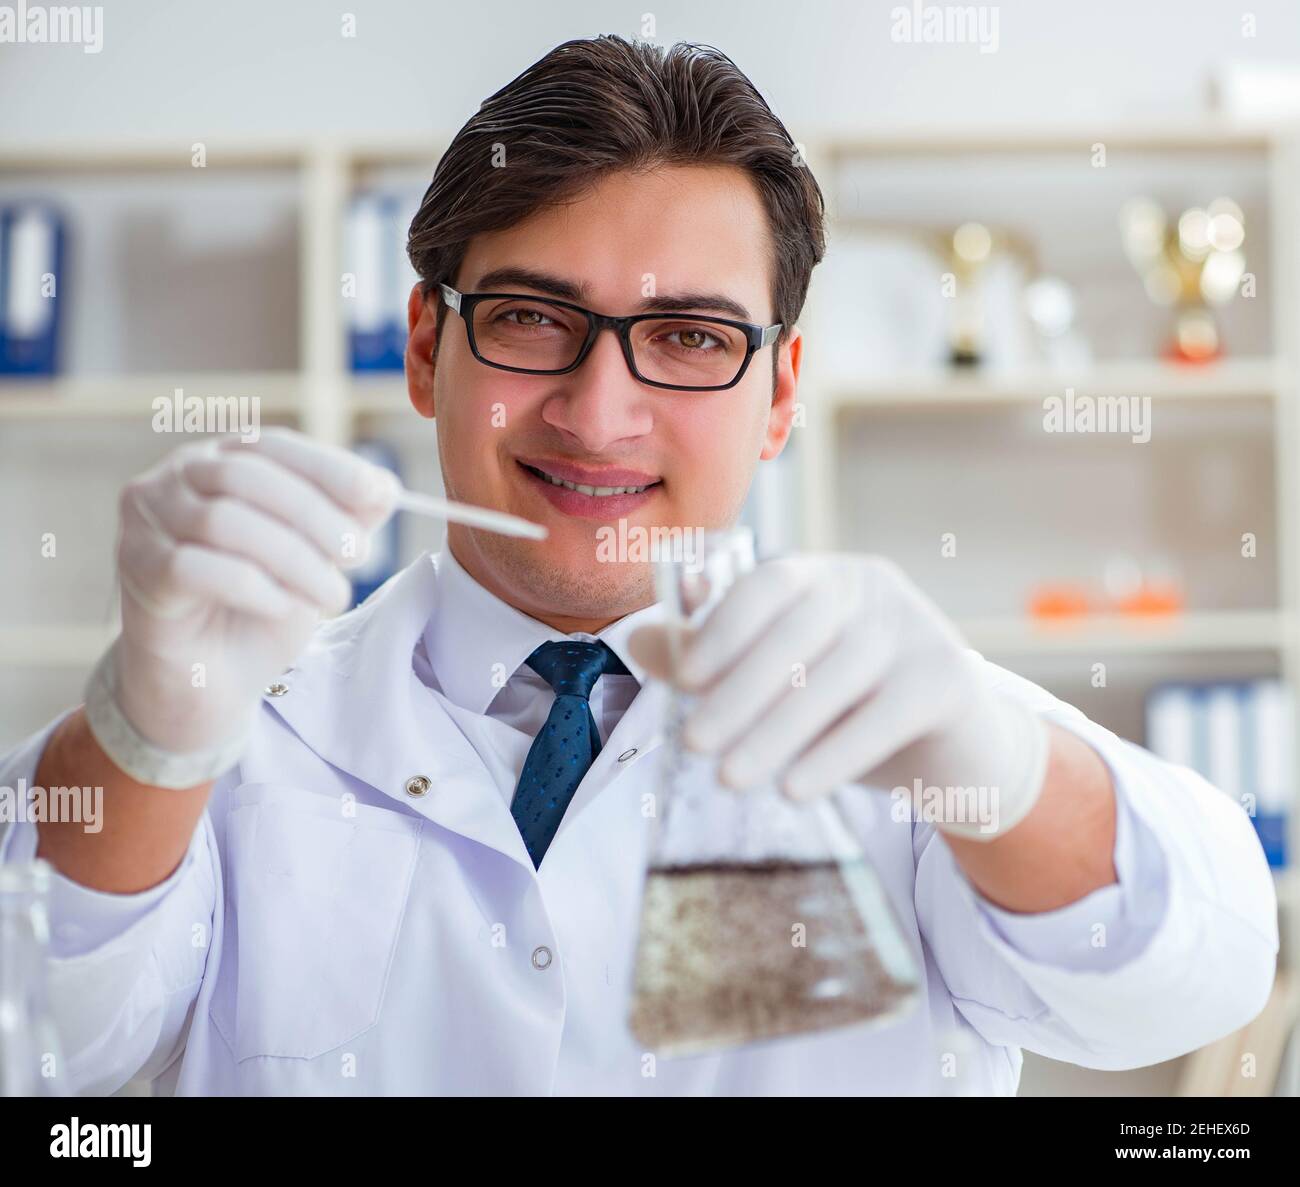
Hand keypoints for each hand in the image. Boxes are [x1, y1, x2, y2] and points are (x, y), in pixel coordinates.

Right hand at [104, 427, 398, 764]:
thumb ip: (344, 517)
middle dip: (315, 516)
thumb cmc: (260, 608)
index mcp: (214, 461)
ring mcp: (144, 524)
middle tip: (359, 557)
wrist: (210, 681)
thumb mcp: (314, 556)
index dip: (326, 465)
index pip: (269, 444)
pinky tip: (283, 607)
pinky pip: (193, 567)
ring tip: (333, 596)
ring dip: (294, 559)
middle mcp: (170, 482)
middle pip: (246, 477)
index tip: (377, 494)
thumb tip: (382, 487)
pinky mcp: (137, 572)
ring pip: (223, 521)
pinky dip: (251, 586)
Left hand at [628, 553, 1049, 839]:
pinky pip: (884, 717)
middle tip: (693, 743)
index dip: (723, 627)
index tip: (685, 680)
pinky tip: (793, 790)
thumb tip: (635, 640)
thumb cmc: (850, 708)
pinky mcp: (949, 679)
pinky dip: (833, 756)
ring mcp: (916, 628)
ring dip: (775, 733)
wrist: (956, 748)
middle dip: (739, 691)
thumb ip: (710, 656)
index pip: (770, 583)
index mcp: (826, 576)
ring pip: (836, 678)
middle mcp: (873, 589)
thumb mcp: (783, 681)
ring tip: (730, 780)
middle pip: (799, 631)